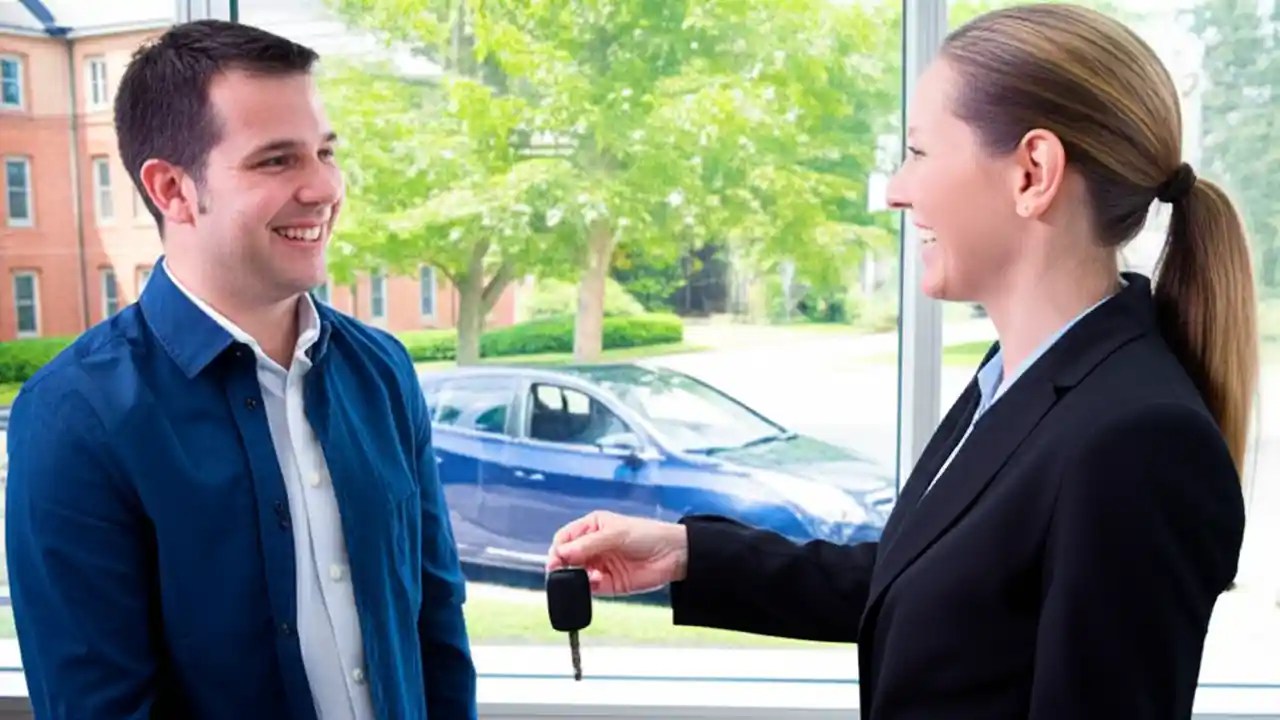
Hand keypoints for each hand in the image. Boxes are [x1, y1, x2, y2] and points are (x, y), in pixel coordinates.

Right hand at [547, 511, 688, 595]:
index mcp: (592, 527)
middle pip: (566, 558)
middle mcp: (592, 547)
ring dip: (577, 577)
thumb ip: (588, 544)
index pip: (565, 538)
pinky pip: (590, 587)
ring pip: (575, 574)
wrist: (673, 555)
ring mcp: (599, 566)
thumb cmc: (647, 535)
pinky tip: (598, 580)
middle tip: (562, 571)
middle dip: (563, 565)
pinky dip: (589, 586)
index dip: (558, 549)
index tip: (557, 559)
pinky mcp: (608, 584)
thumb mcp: (616, 534)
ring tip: (588, 575)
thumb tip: (561, 553)